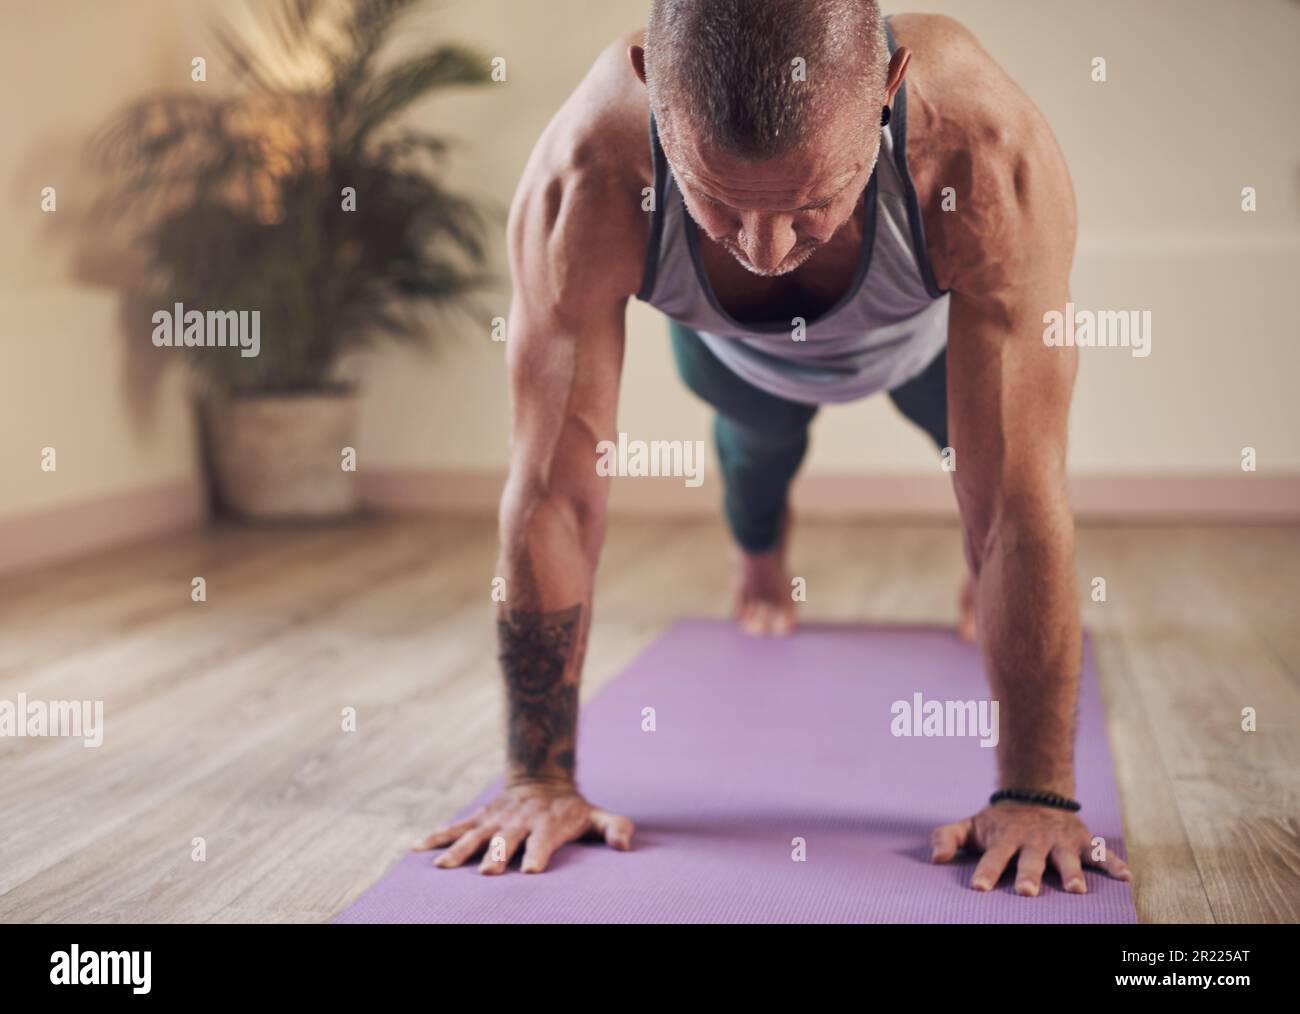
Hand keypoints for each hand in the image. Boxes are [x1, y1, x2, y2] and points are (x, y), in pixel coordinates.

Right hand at [412, 781, 634, 874]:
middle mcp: (519, 822)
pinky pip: (455, 827)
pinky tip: (416, 848)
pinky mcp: (480, 818)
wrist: (542, 778)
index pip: (543, 840)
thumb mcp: (596, 815)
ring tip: (443, 868)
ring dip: (460, 850)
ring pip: (476, 835)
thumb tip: (625, 845)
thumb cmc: (572, 809)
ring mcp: (496, 819)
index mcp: (547, 824)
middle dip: (497, 856)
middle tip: (488, 873)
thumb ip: (614, 828)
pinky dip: (436, 836)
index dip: (538, 854)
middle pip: (506, 840)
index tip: (531, 871)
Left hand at [930, 802, 1130, 895]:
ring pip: (1066, 859)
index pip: (993, 858)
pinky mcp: (1083, 842)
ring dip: (1071, 873)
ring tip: (1075, 890)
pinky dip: (1113, 864)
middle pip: (1030, 861)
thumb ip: (947, 837)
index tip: (980, 890)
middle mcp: (1034, 841)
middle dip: (1028, 875)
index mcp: (1005, 839)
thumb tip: (934, 859)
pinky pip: (1101, 854)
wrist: (1034, 797)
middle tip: (1025, 892)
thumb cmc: (997, 823)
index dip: (986, 873)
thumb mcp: (970, 826)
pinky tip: (1125, 877)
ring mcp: (1060, 841)